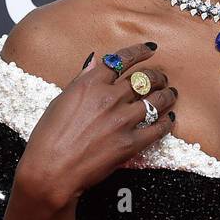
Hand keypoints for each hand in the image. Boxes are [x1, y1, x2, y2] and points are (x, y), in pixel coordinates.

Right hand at [15, 41, 178, 210]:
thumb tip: (94, 61)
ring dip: (167, 95)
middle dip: (157, 75)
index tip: (150, 49)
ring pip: (156, 99)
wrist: (51, 170)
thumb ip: (81, 80)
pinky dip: (167, 122)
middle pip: (144, 78)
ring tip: (171, 94)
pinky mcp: (131, 143)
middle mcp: (110, 98)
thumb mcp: (60, 100)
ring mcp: (122, 120)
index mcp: (91, 84)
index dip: (139, 52)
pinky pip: (158, 128)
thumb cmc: (49, 137)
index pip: (121, 59)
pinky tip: (170, 118)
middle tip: (161, 78)